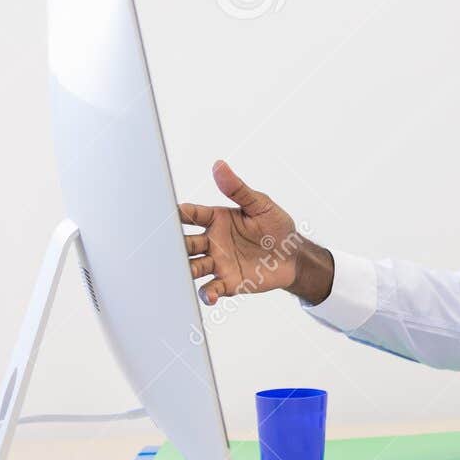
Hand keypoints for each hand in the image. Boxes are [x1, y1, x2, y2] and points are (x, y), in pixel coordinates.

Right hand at [179, 160, 328, 303]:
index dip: (177, 214)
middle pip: (185, 243)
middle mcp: (212, 241)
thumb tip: (219, 165)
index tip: (165, 213)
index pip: (191, 215)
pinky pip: (211, 288)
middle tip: (166, 246)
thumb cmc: (277, 226)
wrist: (293, 255)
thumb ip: (239, 189)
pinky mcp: (228, 282)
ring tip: (183, 271)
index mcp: (216, 219)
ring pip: (193, 266)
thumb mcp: (260, 204)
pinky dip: (207, 293)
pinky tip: (209, 294)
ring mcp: (218, 263)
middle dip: (174, 245)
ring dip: (186, 269)